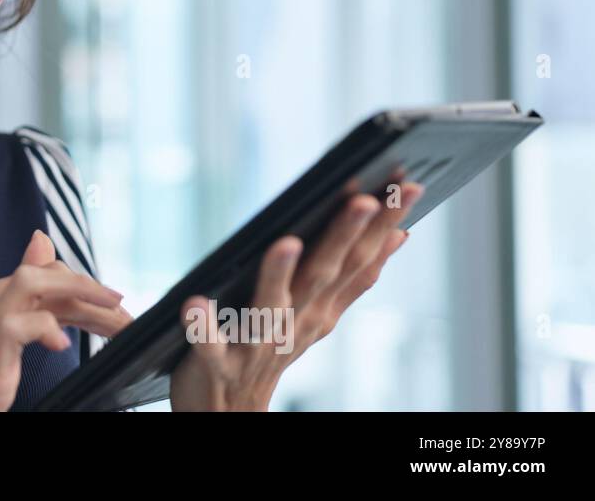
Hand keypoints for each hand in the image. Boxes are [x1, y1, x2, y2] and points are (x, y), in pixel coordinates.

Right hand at [0, 229, 133, 410]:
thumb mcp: (5, 340)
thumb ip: (32, 301)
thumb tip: (42, 244)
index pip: (42, 276)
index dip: (82, 289)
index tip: (112, 311)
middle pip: (43, 275)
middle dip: (90, 291)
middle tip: (124, 315)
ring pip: (33, 284)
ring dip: (80, 294)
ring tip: (113, 314)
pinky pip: (17, 325)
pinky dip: (46, 328)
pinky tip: (63, 344)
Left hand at [170, 180, 424, 410]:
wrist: (228, 416)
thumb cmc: (270, 354)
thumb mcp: (318, 316)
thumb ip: (354, 280)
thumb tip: (398, 235)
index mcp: (320, 310)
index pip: (359, 262)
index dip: (383, 227)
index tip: (408, 186)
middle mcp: (295, 326)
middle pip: (323, 277)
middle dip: (344, 238)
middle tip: (365, 200)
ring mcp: (257, 346)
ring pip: (270, 308)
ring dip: (278, 275)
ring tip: (287, 242)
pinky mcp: (217, 363)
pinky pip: (209, 345)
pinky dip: (203, 326)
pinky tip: (194, 304)